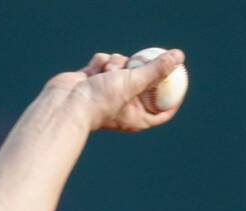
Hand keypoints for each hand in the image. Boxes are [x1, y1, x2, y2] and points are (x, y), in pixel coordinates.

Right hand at [46, 49, 186, 133]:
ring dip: (116, 64)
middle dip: (138, 69)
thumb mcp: (134, 82)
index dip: (173, 95)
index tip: (180, 79)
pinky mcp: (94, 79)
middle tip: (139, 62)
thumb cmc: (100, 100)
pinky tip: (93, 69)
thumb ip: (156, 69)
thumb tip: (179, 57)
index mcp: (138, 117)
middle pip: (143, 81)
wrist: (65, 103)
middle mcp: (125, 106)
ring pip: (123, 66)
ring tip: (106, 73)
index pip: (164, 109)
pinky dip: (101, 62)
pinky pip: (106, 62)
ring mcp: (109, 92)